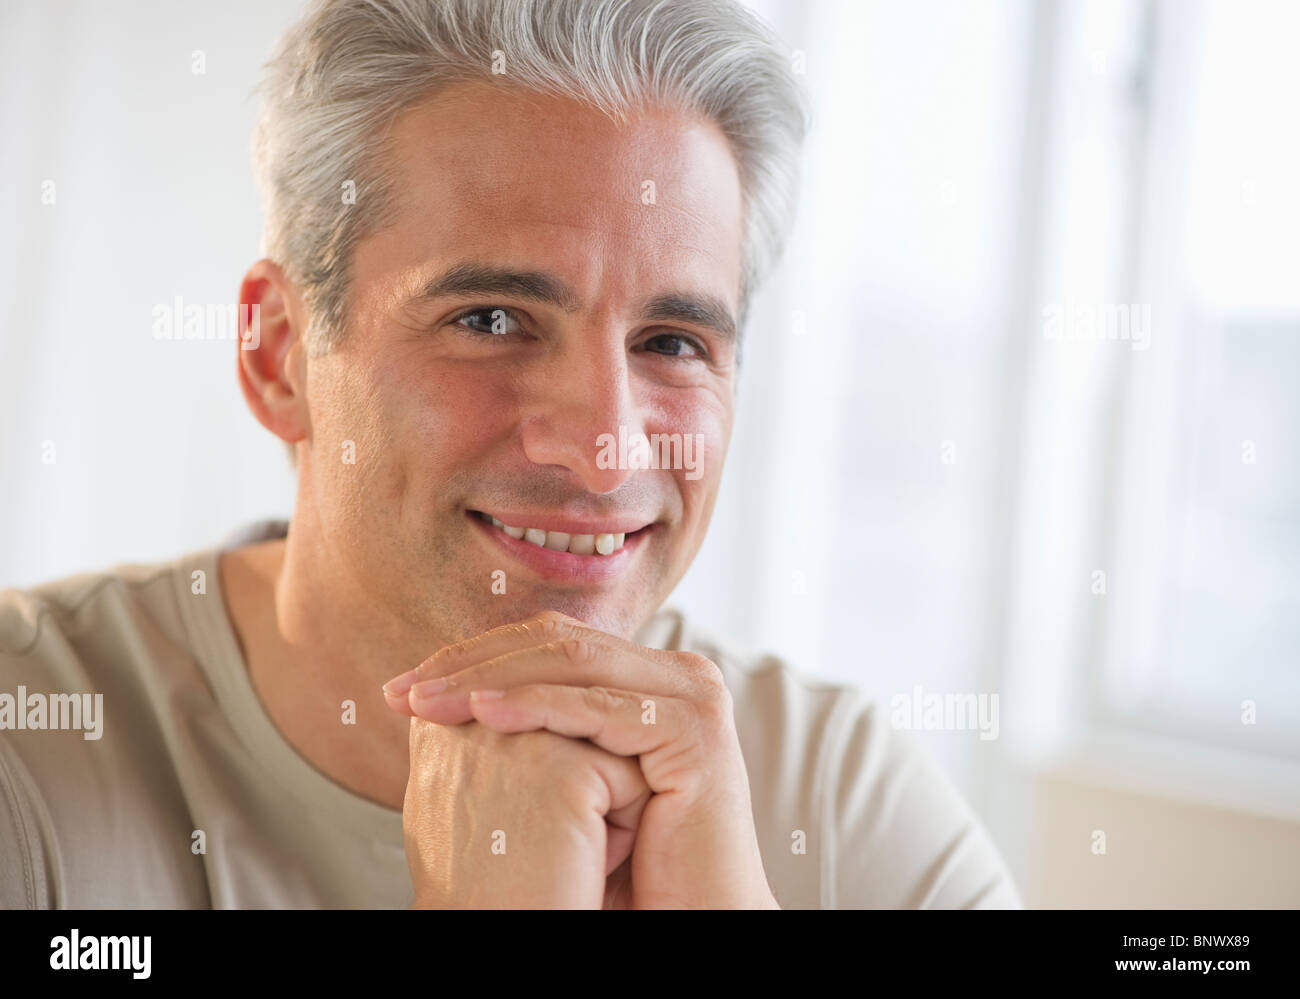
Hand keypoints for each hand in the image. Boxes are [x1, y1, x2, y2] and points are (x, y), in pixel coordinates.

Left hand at [384, 611, 778, 908]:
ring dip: (490, 678)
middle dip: (472, 663)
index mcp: (645, 675)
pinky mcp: (696, 727)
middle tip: (404, 691)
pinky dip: (537, 705)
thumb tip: (438, 691)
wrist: (682, 915)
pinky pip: (601, 708)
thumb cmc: (622, 865)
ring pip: (574, 665)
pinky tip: (483, 714)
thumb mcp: (561, 778)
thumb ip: (527, 723)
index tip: (404, 688)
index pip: (549, 642)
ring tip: (428, 701)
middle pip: (559, 644)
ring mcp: (691, 694)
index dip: (473, 656)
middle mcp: (674, 674)